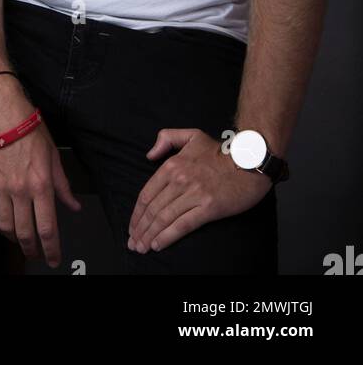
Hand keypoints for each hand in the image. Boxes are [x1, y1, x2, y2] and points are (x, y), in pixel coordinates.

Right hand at [0, 104, 80, 267]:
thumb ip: (63, 185)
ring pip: (6, 227)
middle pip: (25, 233)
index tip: (53, 259)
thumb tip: (73, 205)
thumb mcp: (53, 155)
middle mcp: (20, 190)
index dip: (51, 249)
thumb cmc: (28, 127)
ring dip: (14, 240)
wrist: (1, 111)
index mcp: (41, 184)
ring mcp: (0, 188)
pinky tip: (1, 227)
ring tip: (21, 242)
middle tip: (37, 254)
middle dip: (33, 250)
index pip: (47, 228)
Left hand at [127, 127, 271, 253]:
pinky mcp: (208, 208)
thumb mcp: (191, 135)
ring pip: (165, 218)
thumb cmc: (221, 152)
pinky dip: (168, 236)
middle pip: (153, 209)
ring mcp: (194, 194)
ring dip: (150, 235)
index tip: (132, 226)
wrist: (250, 162)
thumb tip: (149, 155)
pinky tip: (158, 244)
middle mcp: (180, 180)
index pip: (147, 194)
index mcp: (173, 165)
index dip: (136, 213)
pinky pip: (183, 225)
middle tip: (133, 243)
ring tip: (142, 247)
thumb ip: (167, 138)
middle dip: (140, 228)